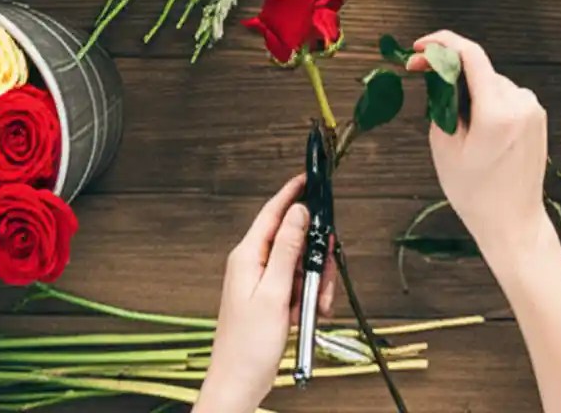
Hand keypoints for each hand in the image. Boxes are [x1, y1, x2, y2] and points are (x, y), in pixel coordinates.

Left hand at [195, 175, 336, 412]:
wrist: (238, 382)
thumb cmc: (248, 346)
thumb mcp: (274, 292)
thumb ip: (287, 249)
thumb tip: (298, 213)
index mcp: (248, 256)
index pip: (272, 213)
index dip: (291, 193)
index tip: (308, 178)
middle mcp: (252, 264)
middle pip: (293, 240)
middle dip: (314, 256)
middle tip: (321, 274)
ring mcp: (261, 281)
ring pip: (299, 264)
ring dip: (313, 282)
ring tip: (314, 304)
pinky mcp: (270, 297)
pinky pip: (296, 284)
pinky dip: (308, 296)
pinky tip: (308, 312)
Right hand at [408, 30, 551, 260]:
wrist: (513, 221)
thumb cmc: (476, 193)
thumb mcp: (445, 146)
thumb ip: (441, 102)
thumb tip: (438, 73)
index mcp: (496, 112)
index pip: (470, 55)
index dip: (441, 43)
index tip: (420, 47)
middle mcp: (520, 104)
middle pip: (478, 69)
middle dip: (449, 70)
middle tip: (421, 76)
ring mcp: (533, 108)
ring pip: (490, 81)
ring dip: (468, 88)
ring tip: (455, 121)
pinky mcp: (537, 115)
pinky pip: (505, 95)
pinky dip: (486, 100)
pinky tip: (477, 126)